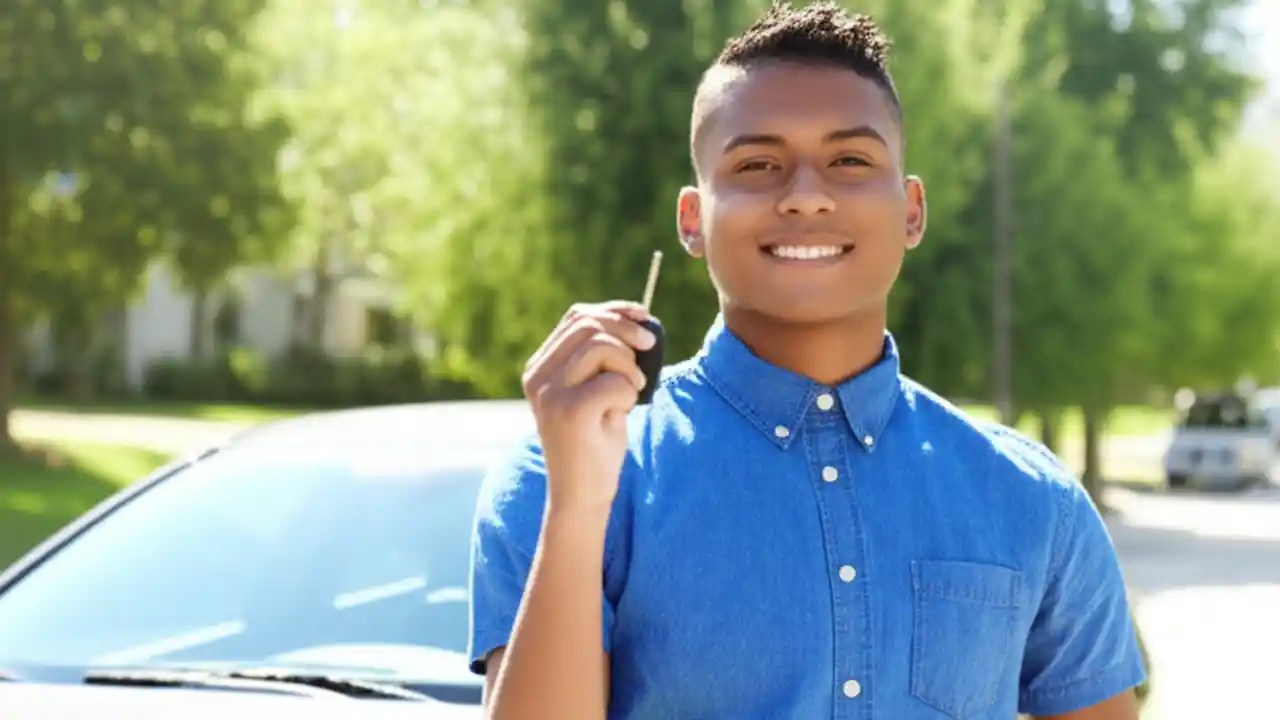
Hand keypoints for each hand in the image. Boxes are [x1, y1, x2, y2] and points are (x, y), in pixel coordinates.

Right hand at [522, 301, 655, 512]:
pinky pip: (615, 381)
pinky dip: (629, 392)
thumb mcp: (596, 391)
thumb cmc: (595, 443)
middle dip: (628, 331)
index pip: (576, 317)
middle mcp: (537, 377)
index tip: (644, 316)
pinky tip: (623, 413)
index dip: (614, 310)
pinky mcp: (568, 411)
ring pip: (601, 346)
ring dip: (629, 366)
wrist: (582, 496)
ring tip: (633, 391)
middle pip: (588, 324)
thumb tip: (635, 317)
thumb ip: (602, 358)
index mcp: (539, 368)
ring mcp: (549, 393)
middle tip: (652, 348)